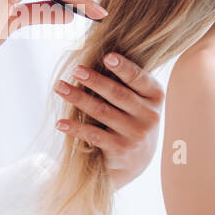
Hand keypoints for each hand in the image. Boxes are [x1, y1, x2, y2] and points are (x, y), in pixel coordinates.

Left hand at [53, 51, 164, 190]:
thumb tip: (95, 56)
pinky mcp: (120, 149)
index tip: (107, 56)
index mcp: (155, 96)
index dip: (123, 67)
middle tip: (76, 70)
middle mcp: (149, 115)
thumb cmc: (132, 117)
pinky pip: (94, 135)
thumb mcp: (139, 100)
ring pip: (102, 112)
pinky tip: (61, 122)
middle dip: (95, 81)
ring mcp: (135, 134)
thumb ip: (126, 82)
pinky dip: (76, 128)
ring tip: (60, 87)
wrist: (137, 158)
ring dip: (78, 98)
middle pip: (118, 94)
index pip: (138, 78)